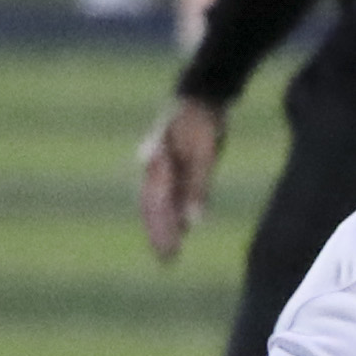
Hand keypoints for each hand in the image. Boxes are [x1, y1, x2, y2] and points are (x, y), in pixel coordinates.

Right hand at [137, 96, 227, 263]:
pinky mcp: (169, 163)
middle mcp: (151, 167)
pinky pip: (165, 193)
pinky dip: (170, 212)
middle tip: (166, 261)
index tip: (169, 253)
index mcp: (155, 165)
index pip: (156, 207)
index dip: (161, 232)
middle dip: (158, 234)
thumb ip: (198, 188)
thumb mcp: (204, 154)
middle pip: (151, 207)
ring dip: (162, 226)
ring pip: (156, 202)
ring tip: (168, 251)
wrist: (201, 94)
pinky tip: (180, 228)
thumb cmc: (202, 122)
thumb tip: (193, 224)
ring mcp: (158, 164)